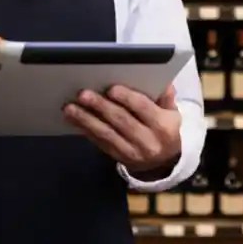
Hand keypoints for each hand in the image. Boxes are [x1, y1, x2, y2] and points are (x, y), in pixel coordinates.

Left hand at [64, 84, 181, 175]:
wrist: (163, 162)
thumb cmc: (164, 128)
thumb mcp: (172, 113)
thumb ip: (165, 96)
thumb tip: (160, 81)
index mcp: (163, 126)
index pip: (144, 109)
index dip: (127, 98)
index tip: (111, 89)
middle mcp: (148, 142)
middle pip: (121, 121)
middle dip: (101, 106)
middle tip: (83, 94)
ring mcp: (131, 152)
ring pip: (106, 134)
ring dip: (86, 120)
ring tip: (70, 108)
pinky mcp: (117, 158)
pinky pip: (99, 142)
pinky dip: (85, 130)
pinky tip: (73, 119)